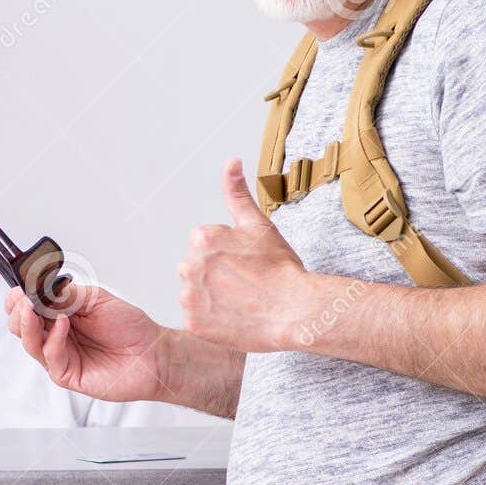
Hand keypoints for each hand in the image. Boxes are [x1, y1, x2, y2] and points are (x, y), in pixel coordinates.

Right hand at [5, 280, 170, 402]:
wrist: (152, 352)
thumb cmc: (130, 327)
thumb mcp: (96, 299)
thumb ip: (67, 294)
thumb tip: (41, 289)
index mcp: (59, 314)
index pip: (26, 306)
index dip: (18, 298)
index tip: (21, 288)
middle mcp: (55, 335)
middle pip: (20, 325)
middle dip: (18, 310)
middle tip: (26, 299)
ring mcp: (60, 355)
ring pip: (29, 342)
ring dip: (27, 323)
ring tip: (33, 308)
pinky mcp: (67, 373)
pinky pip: (50, 357)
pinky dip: (53, 339)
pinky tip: (62, 324)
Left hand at [177, 158, 314, 351]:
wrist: (296, 310)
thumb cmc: (281, 268)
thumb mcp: (258, 223)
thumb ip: (236, 191)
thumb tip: (231, 161)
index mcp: (202, 238)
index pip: (204, 244)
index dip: (227, 255)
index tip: (246, 264)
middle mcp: (189, 265)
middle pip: (196, 268)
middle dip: (215, 274)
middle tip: (245, 284)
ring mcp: (190, 296)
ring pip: (194, 293)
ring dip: (211, 297)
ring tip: (240, 302)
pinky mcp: (192, 323)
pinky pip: (195, 319)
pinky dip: (211, 321)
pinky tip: (233, 317)